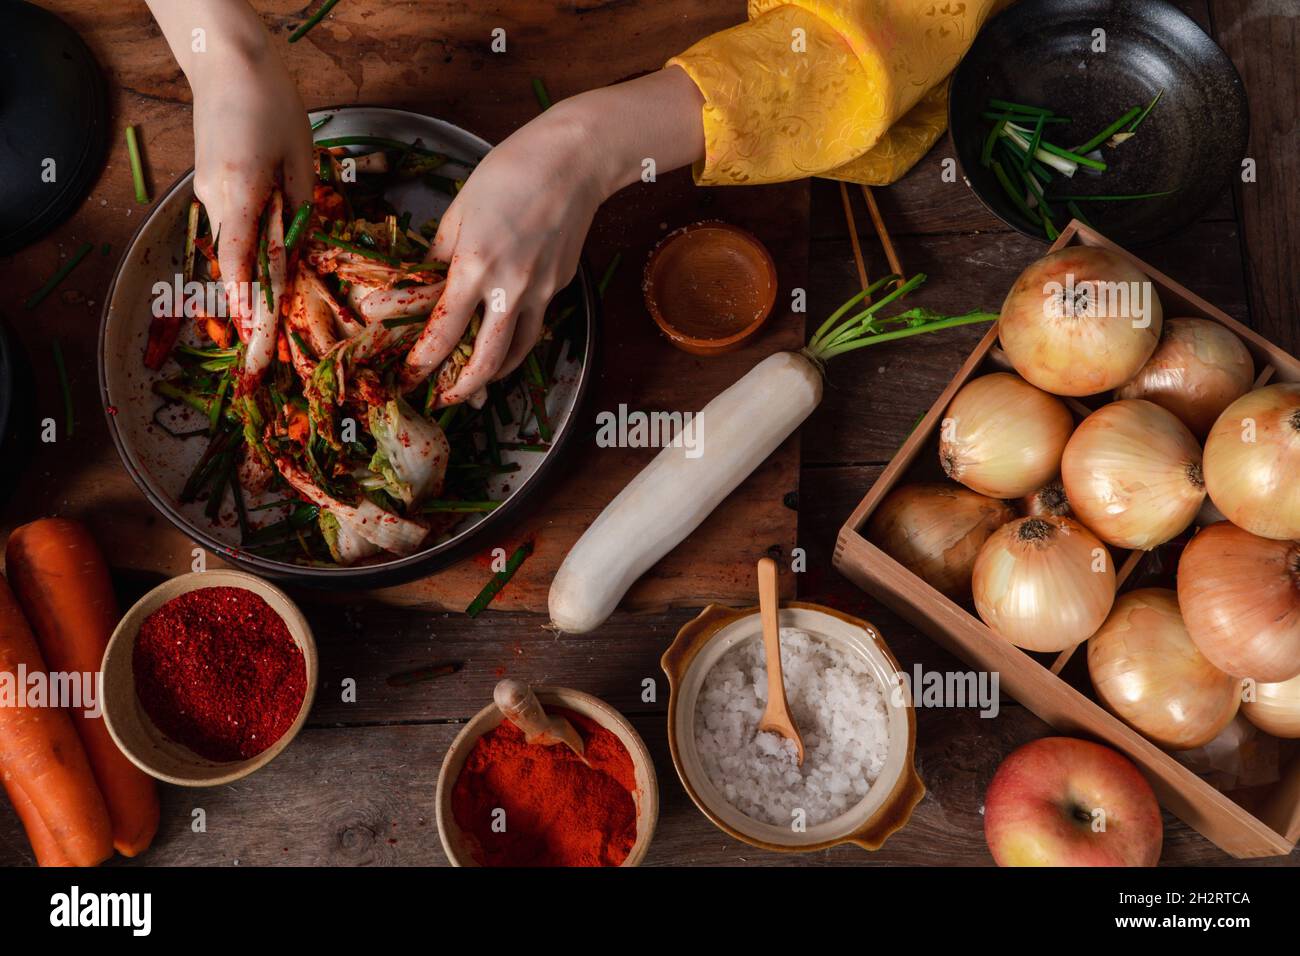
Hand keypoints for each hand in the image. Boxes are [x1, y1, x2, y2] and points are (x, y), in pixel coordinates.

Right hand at [146, 1, 312, 318]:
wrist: (228, 64)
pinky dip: (247, 243)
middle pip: (235, 260)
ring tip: (274, 304)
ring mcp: (206, 191)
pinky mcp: (208, 183)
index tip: (252, 335)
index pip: (239, 262)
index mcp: (239, 193)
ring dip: (252, 271)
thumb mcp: (301, 161)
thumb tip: (300, 254)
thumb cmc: (272, 106)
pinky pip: (230, 224)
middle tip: (270, 337)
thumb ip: (299, 212)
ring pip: (232, 242)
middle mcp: (213, 198)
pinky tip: (269, 251)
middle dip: (253, 297)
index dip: (246, 302)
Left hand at [402, 107, 603, 401]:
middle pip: (486, 359)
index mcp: (475, 265)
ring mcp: (541, 291)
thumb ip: (441, 253)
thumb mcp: (459, 209)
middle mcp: (510, 287)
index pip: (443, 330)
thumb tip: (424, 283)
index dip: (424, 360)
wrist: (574, 162)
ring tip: (476, 382)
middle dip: (464, 388)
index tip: (411, 373)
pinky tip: (503, 339)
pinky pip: (535, 324)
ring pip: (517, 351)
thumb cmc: (510, 172)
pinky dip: (516, 340)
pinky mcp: (560, 286)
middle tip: (446, 398)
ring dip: (494, 374)